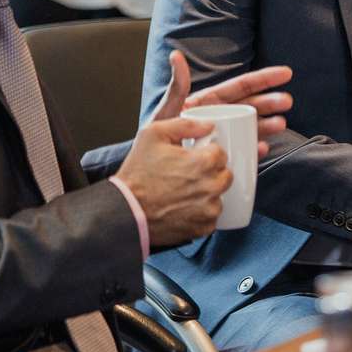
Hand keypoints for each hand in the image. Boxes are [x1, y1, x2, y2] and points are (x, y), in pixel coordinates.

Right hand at [114, 117, 232, 245]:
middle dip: (211, 173)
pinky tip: (184, 208)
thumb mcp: (153, 134)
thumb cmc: (137, 173)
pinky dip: (202, 213)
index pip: (221, 154)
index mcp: (203, 162)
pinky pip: (212, 217)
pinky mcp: (203, 227)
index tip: (193, 158)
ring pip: (220, 196)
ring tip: (185, 192)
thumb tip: (208, 126)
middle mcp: (211, 186)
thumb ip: (185, 124)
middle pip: (225, 175)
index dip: (206, 154)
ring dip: (208, 194)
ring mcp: (208, 209)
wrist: (125, 211)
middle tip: (190, 175)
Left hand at [149, 52, 292, 159]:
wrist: (154, 172)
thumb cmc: (157, 137)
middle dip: (270, 102)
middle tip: (287, 102)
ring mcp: (223, 136)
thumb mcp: (168, 111)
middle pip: (250, 106)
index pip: (240, 87)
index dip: (263, 79)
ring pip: (251, 127)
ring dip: (267, 125)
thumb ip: (176, 87)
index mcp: (209, 103)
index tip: (285, 73)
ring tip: (281, 124)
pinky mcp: (224, 154)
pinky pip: (244, 149)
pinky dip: (255, 149)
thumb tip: (176, 55)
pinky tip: (263, 148)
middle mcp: (219, 117)